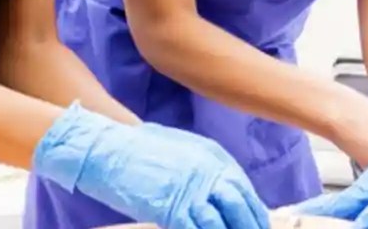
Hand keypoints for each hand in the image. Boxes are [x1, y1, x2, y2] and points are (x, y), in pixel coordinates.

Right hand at [33, 102, 270, 228]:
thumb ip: (205, 169)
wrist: (108, 147)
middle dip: (249, 227)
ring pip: (221, 224)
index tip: (260, 226)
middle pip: (240, 208)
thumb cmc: (141, 149)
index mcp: (214, 157)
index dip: (255, 213)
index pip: (245, 191)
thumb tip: (220, 192)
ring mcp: (190, 189)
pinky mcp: (171, 207)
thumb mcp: (184, 150)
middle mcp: (208, 172)